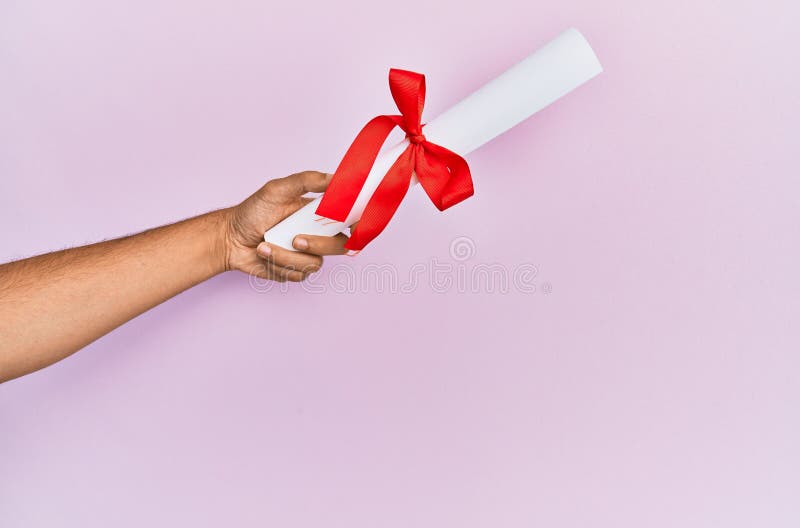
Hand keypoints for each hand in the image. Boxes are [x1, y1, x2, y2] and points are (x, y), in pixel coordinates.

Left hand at [222, 171, 349, 281]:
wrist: (229, 238)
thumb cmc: (252, 212)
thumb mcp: (277, 189)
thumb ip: (307, 181)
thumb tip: (334, 177)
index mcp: (318, 215)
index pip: (349, 219)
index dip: (359, 223)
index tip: (355, 224)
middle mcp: (317, 235)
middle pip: (339, 246)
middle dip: (318, 244)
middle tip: (295, 239)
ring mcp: (307, 254)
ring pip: (314, 264)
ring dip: (285, 256)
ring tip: (264, 245)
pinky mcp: (294, 271)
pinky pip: (298, 274)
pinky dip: (278, 264)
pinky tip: (264, 254)